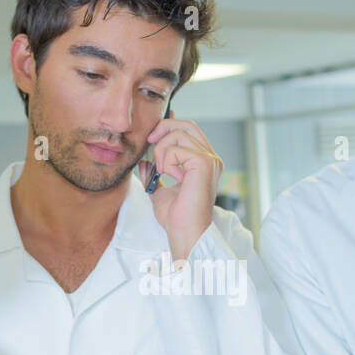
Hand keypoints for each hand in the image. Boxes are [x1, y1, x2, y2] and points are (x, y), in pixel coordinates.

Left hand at [142, 116, 222, 262]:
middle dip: (164, 127)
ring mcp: (209, 160)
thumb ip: (153, 176)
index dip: (171, 123)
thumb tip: (143, 163)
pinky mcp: (204, 163)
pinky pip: (177, 148)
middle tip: (149, 140)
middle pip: (187, 125)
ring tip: (160, 171)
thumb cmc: (176, 218)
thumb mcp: (159, 192)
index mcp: (203, 163)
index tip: (154, 128)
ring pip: (179, 134)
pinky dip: (166, 161)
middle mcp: (210, 159)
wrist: (184, 231)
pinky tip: (169, 175)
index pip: (190, 132)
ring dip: (162, 150)